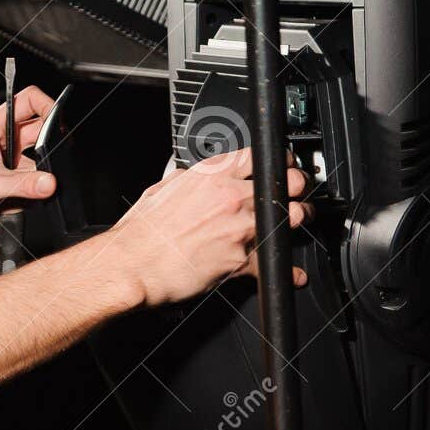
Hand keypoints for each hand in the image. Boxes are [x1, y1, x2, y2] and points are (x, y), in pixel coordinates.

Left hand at [0, 84, 60, 248]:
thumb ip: (22, 184)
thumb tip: (49, 182)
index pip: (28, 101)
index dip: (47, 107)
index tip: (58, 124)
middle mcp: (3, 143)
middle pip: (41, 134)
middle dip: (49, 149)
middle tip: (52, 163)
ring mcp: (9, 165)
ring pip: (41, 163)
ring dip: (40, 178)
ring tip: (27, 190)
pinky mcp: (13, 186)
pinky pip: (36, 186)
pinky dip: (34, 196)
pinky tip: (17, 203)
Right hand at [106, 147, 312, 307]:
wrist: (131, 266)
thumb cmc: (140, 233)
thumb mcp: (160, 189)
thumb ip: (187, 180)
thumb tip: (196, 179)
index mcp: (209, 176)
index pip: (257, 156)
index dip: (277, 160)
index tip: (282, 166)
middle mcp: (229, 197)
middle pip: (285, 184)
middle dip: (297, 188)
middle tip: (297, 193)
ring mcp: (240, 228)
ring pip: (290, 218)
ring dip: (298, 221)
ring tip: (296, 223)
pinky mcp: (242, 261)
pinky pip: (276, 264)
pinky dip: (287, 271)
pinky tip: (292, 273)